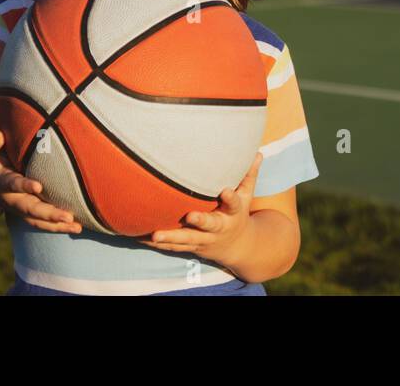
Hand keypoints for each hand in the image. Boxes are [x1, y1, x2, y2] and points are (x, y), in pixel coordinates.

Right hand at [0, 130, 81, 233]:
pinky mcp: (26, 214)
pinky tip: (77, 227)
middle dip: (48, 213)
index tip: (38, 186)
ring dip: (56, 225)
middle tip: (67, 217)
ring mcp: (19, 209)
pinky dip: (57, 227)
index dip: (24, 185)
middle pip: (29, 209)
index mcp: (1, 182)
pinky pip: (41, 224)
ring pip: (36, 221)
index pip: (13, 184)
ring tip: (77, 227)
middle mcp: (10, 199)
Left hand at [142, 153, 262, 265]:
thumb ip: (249, 175)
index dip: (230, 197)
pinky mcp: (192, 247)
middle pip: (209, 225)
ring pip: (187, 240)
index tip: (225, 190)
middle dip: (200, 221)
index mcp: (233, 213)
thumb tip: (258, 152)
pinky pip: (174, 247)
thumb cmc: (238, 213)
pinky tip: (142, 238)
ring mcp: (204, 240)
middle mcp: (219, 228)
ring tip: (154, 234)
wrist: (239, 248)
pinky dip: (160, 244)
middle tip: (189, 216)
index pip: (234, 204)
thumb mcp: (247, 195)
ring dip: (171, 238)